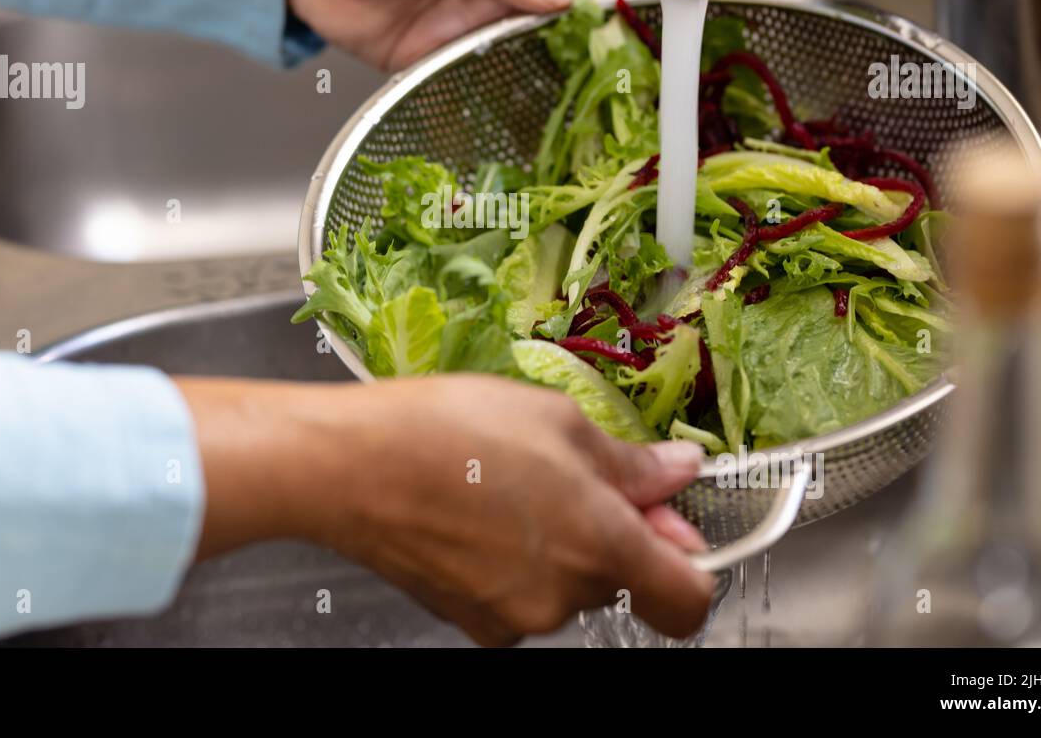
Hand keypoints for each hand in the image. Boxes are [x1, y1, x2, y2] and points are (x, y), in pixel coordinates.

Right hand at [179, 374, 714, 645]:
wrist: (349, 467)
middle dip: (610, 530)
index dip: (691, 560)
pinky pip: (520, 594)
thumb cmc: (447, 430)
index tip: (670, 523)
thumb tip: (677, 473)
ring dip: (559, 543)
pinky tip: (481, 511)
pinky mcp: (471, 621)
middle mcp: (563, 596)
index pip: (688, 598)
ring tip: (510, 481)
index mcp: (600, 544)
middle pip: (621, 580)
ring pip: (567, 584)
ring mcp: (514, 616)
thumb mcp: (556, 419)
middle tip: (571, 471)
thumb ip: (630, 462)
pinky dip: (515, 561)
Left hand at [289, 0, 619, 70]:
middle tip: (585, 49)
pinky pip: (474, 74)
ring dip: (535, 62)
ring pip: (522, 46)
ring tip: (556, 75)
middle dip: (570, 29)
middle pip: (554, 8)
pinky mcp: (437, 54)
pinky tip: (510, 93)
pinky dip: (490, 86)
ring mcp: (467, 17)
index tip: (604, 1)